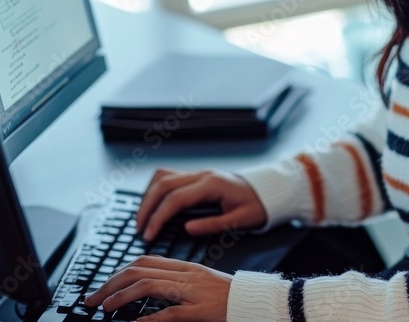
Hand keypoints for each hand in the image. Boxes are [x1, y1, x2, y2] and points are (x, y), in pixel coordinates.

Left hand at [83, 255, 229, 320]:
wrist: (255, 300)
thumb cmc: (227, 295)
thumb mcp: (199, 282)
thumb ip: (175, 281)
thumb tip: (146, 287)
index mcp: (185, 267)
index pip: (144, 261)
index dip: (119, 271)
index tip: (103, 285)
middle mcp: (186, 275)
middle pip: (140, 270)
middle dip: (110, 283)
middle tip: (92, 298)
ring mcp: (192, 292)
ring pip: (150, 286)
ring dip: (121, 297)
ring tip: (105, 308)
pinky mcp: (200, 311)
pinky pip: (171, 312)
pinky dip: (150, 318)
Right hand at [136, 167, 267, 240]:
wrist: (268, 191)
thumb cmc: (257, 206)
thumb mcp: (241, 220)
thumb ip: (214, 224)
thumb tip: (187, 229)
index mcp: (212, 184)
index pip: (176, 198)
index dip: (159, 217)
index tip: (149, 235)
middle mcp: (202, 174)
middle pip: (163, 184)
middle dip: (146, 207)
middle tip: (139, 229)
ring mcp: (198, 173)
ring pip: (162, 176)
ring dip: (148, 195)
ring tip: (142, 218)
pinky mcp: (197, 176)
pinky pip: (169, 176)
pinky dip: (156, 189)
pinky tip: (153, 204)